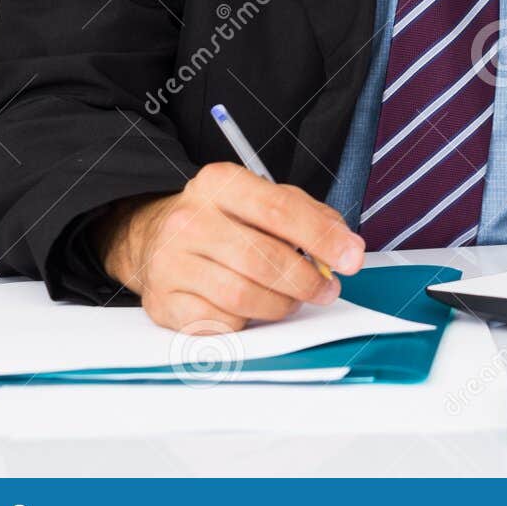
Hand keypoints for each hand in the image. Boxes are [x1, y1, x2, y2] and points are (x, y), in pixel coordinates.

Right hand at [97, 163, 365, 332]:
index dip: (322, 237)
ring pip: (241, 295)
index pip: (279, 210)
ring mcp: (170, 262)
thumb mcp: (264, 199)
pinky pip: (219, 322)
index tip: (351, 258)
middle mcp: (189, 220)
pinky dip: (246, 321)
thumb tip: (347, 248)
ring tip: (292, 299)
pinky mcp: (163, 301)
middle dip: (306, 280)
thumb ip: (310, 217)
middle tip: (326, 289)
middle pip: (262, 258)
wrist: (154, 238)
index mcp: (219, 183)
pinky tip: (251, 308)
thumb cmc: (224, 220)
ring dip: (280, 305)